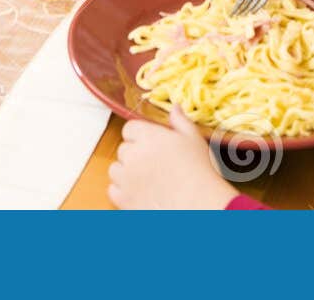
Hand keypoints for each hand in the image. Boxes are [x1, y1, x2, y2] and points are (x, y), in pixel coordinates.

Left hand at [108, 107, 238, 209]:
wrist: (199, 206)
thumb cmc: (200, 172)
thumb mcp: (194, 140)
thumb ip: (180, 121)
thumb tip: (174, 107)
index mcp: (149, 137)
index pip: (129, 128)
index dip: (139, 136)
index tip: (151, 145)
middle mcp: (133, 155)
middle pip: (123, 149)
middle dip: (134, 155)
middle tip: (153, 165)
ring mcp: (126, 179)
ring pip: (115, 170)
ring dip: (126, 173)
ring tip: (146, 180)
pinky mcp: (124, 200)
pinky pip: (113, 190)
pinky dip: (122, 191)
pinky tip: (140, 193)